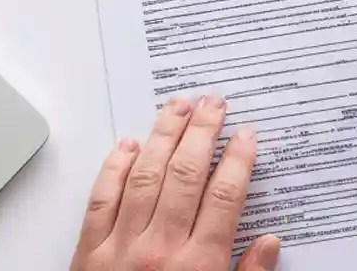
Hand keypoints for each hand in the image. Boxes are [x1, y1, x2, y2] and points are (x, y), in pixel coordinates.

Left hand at [71, 96, 279, 270]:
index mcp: (198, 268)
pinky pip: (101, 198)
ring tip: (176, 107)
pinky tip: (127, 144)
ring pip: (145, 175)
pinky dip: (114, 167)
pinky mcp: (86, 255)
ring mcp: (119, 249)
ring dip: (162, 135)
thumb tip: (270, 244)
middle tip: (214, 103)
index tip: (246, 135)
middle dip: (202, 132)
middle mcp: (159, 251)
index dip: (238, 159)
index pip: (225, 196)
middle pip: (186, 174)